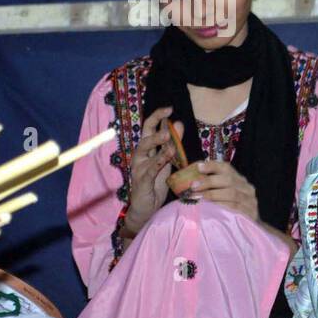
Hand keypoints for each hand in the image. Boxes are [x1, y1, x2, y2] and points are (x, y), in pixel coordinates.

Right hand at [124, 106, 179, 234]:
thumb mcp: (166, 162)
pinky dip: (159, 161)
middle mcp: (140, 156)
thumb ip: (172, 144)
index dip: (157, 117)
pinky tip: (168, 155)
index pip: (149, 128)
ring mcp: (139, 168)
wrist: (145, 209)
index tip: (169, 108)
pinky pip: (150, 169)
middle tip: (168, 115)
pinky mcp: (142, 181)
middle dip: (155, 124)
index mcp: (145, 150)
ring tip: (168, 135)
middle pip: (145, 135)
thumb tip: (179, 123)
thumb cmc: (154, 184)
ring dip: (157, 141)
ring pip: (145, 150)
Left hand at [181, 159, 258, 222]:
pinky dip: (221, 206)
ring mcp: (250, 200)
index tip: (199, 168)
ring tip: (198, 197)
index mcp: (239, 180)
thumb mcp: (223, 195)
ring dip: (213, 194)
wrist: (249, 228)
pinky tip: (210, 207)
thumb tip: (191, 181)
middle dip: (209, 182)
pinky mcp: (250, 213)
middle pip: (228, 180)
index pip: (226, 168)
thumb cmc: (231, 210)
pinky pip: (235, 207)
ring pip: (232, 193)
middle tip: (193, 186)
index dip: (213, 166)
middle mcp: (246, 187)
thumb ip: (212, 187)